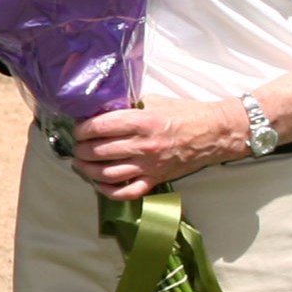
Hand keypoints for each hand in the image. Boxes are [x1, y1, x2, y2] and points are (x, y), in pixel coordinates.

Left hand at [69, 95, 246, 199]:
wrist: (214, 133)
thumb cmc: (184, 113)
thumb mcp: (153, 100)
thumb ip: (127, 106)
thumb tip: (101, 109)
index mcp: (141, 121)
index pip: (100, 127)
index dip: (82, 129)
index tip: (78, 129)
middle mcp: (143, 145)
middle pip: (100, 151)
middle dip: (81, 150)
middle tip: (76, 147)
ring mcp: (150, 165)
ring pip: (108, 174)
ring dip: (88, 170)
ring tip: (80, 164)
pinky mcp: (157, 179)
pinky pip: (128, 192)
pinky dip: (109, 191)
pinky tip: (100, 184)